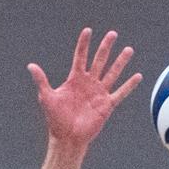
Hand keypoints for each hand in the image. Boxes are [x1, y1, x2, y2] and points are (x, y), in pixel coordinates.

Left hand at [31, 28, 140, 148]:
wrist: (67, 138)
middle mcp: (89, 83)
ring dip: (120, 61)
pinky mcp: (107, 105)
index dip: (84, 44)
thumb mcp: (47, 97)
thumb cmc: (56, 119)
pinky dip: (129, 85)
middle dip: (105, 47)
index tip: (88, 30)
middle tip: (112, 33)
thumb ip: (41, 80)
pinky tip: (138, 76)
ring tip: (128, 49)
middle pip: (99, 60)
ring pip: (112, 73)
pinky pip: (120, 93)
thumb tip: (30, 65)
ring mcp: (99, 93)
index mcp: (75, 79)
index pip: (80, 56)